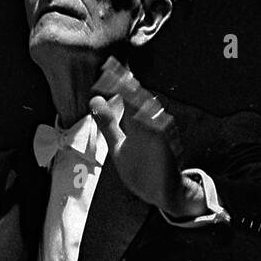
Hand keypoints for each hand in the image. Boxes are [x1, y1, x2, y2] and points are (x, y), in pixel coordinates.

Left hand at [89, 56, 190, 213]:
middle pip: (139, 100)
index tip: (106, 67)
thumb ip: (108, 123)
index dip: (117, 83)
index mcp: (136, 122)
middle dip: (128, 87)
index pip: (126, 97)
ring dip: (141, 101)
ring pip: (152, 114)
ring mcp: (159, 136)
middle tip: (116, 71)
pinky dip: (155, 124)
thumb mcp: (118, 145)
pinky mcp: (166, 150)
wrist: (161, 192)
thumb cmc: (141, 167)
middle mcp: (149, 125)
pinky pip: (162, 134)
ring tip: (129, 88)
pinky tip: (145, 115)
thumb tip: (94, 100)